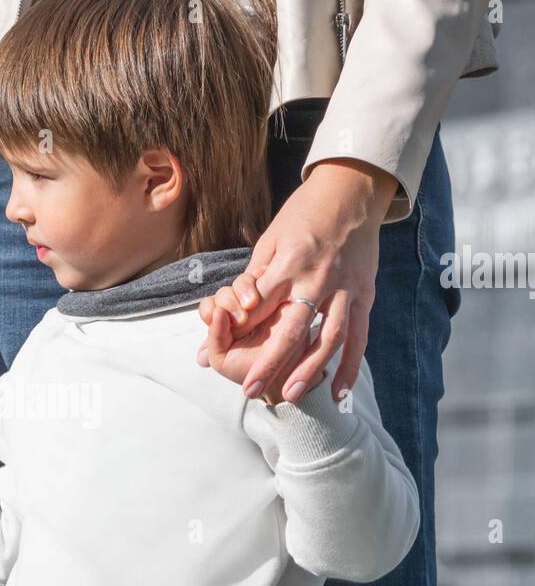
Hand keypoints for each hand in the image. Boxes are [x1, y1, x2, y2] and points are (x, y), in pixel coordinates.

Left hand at [196, 159, 396, 402]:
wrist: (350, 190)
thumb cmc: (303, 214)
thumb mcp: (271, 239)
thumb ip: (253, 277)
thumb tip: (228, 311)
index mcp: (288, 264)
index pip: (259, 307)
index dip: (240, 333)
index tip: (222, 356)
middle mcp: (317, 279)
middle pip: (291, 329)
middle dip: (269, 363)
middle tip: (250, 391)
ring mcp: (344, 288)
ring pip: (328, 338)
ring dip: (310, 370)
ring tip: (291, 395)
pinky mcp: (365, 295)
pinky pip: (359, 337)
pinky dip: (350, 366)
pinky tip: (338, 391)